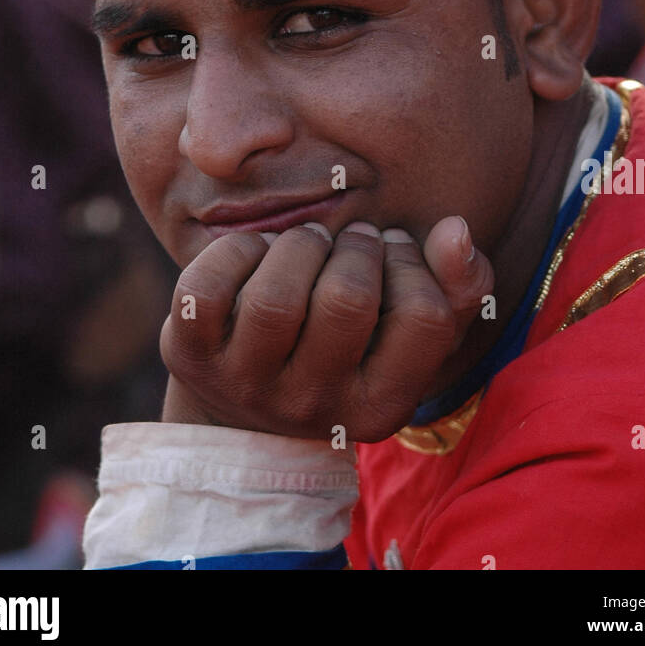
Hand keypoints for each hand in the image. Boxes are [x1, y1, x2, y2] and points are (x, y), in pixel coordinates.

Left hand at [160, 217, 493, 442]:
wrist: (243, 416)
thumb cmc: (347, 353)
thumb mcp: (408, 334)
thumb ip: (456, 285)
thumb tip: (455, 229)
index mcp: (379, 408)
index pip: (424, 318)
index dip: (413, 263)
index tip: (393, 252)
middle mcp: (311, 408)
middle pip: (347, 298)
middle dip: (355, 247)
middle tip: (350, 241)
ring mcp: (245, 386)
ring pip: (277, 295)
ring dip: (300, 244)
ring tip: (308, 243)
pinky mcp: (189, 357)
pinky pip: (208, 285)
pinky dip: (236, 249)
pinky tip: (258, 254)